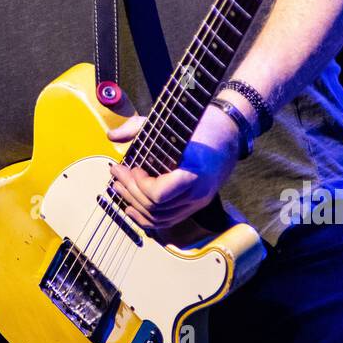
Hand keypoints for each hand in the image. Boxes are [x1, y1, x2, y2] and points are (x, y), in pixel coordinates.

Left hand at [105, 103, 244, 240]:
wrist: (229, 131)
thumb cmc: (201, 124)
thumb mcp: (169, 121)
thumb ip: (137, 128)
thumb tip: (112, 136)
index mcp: (195, 173)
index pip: (159, 194)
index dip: (139, 184)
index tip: (132, 167)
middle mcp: (198, 193)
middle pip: (156, 208)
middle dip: (130, 190)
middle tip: (116, 173)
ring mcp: (198, 202)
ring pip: (160, 218)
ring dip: (135, 204)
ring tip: (119, 187)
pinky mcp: (195, 204)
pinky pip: (169, 220)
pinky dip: (147, 218)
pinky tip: (131, 208)